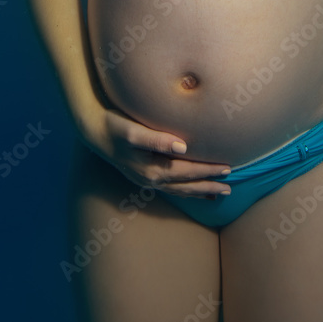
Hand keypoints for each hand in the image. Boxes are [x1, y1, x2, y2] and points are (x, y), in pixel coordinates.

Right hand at [83, 107, 231, 198]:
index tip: (227, 168)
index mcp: (152, 169)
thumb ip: (156, 138)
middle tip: (229, 188)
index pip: (187, 172)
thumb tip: (182, 146)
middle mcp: (150, 179)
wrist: (93, 131)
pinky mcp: (142, 177)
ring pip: (178, 190)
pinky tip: (191, 189)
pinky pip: (169, 189)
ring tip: (217, 195)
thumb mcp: (133, 130)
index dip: (207, 170)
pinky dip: (184, 191)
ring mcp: (146, 180)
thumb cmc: (114, 126)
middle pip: (186, 185)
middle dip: (208, 186)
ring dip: (198, 192)